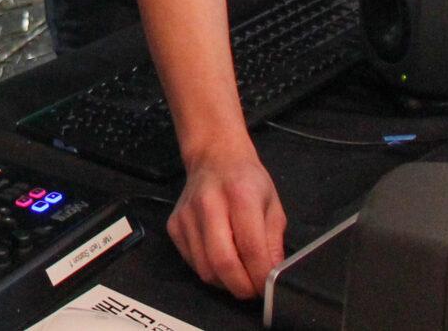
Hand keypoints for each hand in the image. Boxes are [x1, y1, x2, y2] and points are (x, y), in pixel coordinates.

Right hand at [169, 140, 284, 299]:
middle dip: (241, 286)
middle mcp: (209, 204)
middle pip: (223, 262)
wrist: (213, 158)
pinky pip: (192, 263)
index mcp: (240, 195)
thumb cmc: (248, 181)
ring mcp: (187, 216)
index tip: (268, 287)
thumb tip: (272, 276)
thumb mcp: (273, 206)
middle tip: (253, 290)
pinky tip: (220, 260)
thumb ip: (274, 242)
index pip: (251, 248)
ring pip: (205, 269)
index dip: (261, 277)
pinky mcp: (173, 225)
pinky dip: (209, 271)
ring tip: (239, 275)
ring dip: (225, 282)